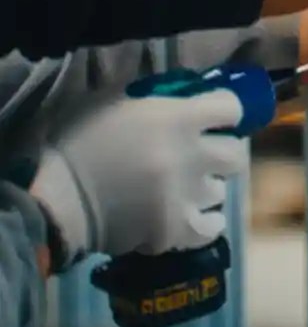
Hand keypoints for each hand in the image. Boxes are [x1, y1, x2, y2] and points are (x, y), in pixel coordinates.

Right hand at [30, 90, 248, 263]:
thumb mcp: (115, 101)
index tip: (216, 118)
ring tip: (183, 189)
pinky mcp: (175, 230)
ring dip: (205, 187)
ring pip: (220, 190)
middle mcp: (190, 156)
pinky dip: (205, 223)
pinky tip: (193, 217)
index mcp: (177, 118)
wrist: (54, 197)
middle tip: (199, 157)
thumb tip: (187, 97)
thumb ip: (157, 99)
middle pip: (234, 154)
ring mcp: (185, 195)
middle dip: (220, 153)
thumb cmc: (78, 141)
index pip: (232, 109)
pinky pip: (211, 228)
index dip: (226, 112)